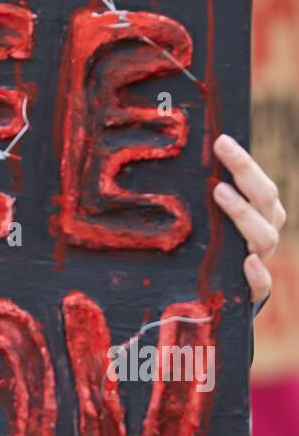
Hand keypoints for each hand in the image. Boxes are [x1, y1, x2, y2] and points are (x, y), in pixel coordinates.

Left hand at [213, 135, 285, 304]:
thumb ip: (197, 195)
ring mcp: (259, 261)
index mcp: (257, 212)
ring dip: (245, 214)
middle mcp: (262, 232)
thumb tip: (167, 158)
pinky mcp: (251, 292)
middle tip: (217, 159)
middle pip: (266, 201)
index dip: (243, 161)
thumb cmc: (202, 246)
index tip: (220, 140)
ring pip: (266, 236)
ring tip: (220, 194)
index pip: (258, 182)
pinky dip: (258, 273)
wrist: (209, 295)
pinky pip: (262, 284)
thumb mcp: (201, 219)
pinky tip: (248, 262)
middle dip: (246, 176)